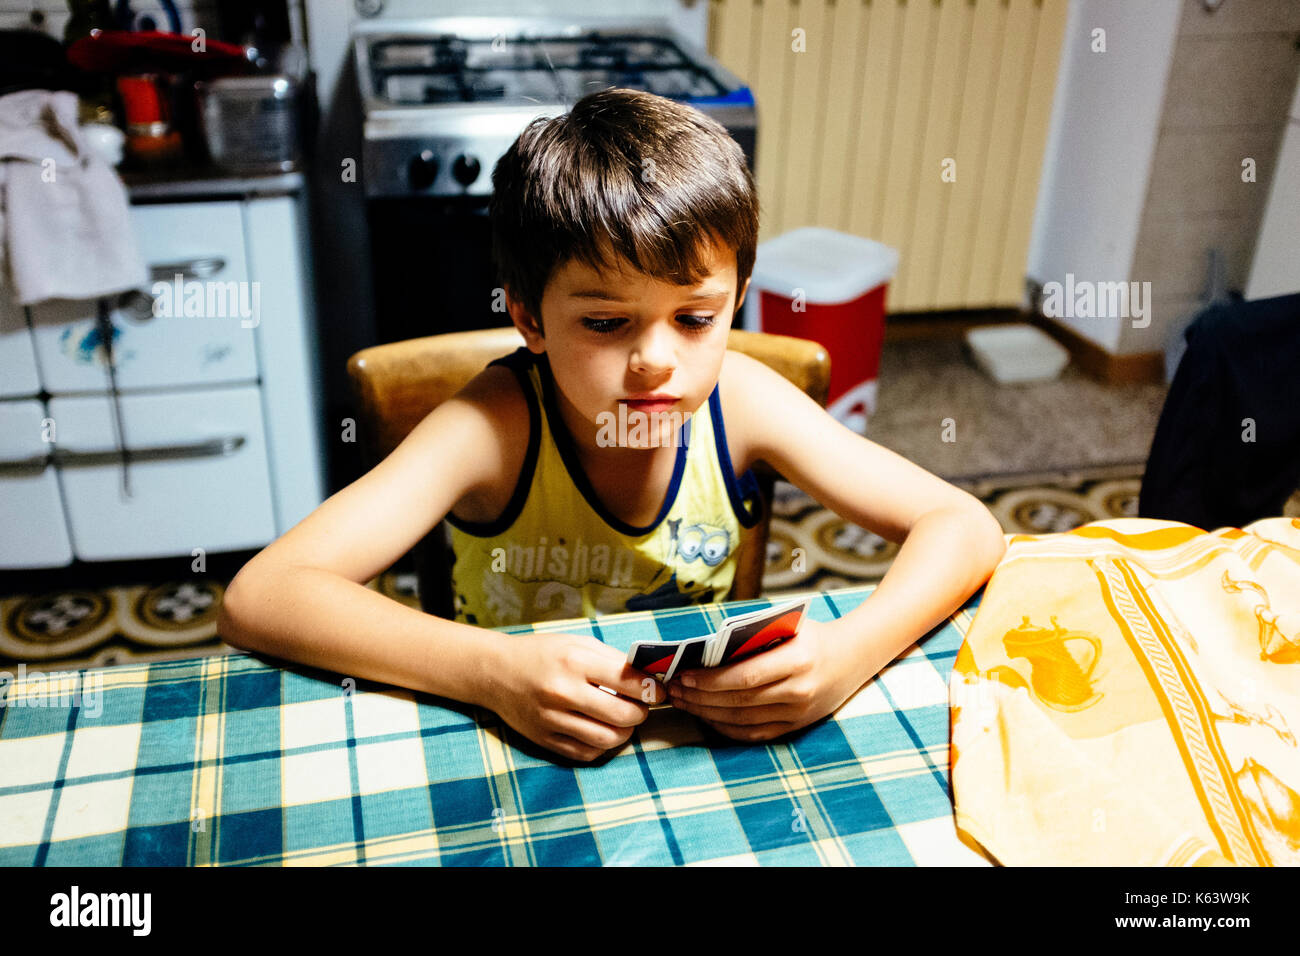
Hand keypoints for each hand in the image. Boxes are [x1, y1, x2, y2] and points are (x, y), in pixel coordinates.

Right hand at [483, 632, 667, 761]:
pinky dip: (601, 746)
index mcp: (574, 662)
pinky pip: (586, 753)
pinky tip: (601, 731)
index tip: (659, 691)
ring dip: (625, 732)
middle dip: (642, 712)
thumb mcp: (577, 643)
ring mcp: (552, 719)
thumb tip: (647, 678)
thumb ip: (612, 660)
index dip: (652, 688)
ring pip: (607, 739)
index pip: (627, 681)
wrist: (495, 672)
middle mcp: (563, 692)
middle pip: (622, 715)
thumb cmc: (541, 653)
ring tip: (624, 720)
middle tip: (642, 706)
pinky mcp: (545, 739)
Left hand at [666, 618, 873, 741]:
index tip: (683, 676)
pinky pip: (754, 734)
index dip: (709, 681)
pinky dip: (726, 728)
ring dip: (707, 713)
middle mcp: (799, 691)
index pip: (745, 677)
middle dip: (700, 697)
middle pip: (739, 701)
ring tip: (683, 702)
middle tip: (673, 691)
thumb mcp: (787, 625)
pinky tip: (706, 716)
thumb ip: (752, 636)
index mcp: (797, 661)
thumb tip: (704, 650)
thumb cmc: (812, 635)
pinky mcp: (796, 727)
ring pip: (743, 720)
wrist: (853, 656)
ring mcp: (799, 713)